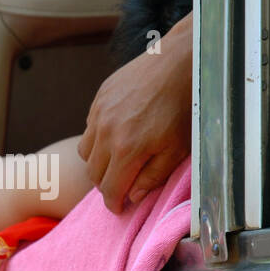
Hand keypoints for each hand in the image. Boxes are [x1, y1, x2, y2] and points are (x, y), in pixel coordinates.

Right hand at [78, 11, 192, 212]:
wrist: (180, 63)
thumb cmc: (184, 107)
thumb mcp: (176, 149)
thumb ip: (153, 176)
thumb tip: (134, 195)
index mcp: (128, 149)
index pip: (109, 190)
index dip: (114, 204)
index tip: (120, 207)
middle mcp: (106, 132)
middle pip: (93, 174)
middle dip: (106, 185)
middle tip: (121, 185)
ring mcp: (99, 113)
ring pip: (85, 152)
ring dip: (98, 163)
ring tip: (116, 161)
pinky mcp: (99, 98)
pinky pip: (89, 128)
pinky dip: (98, 138)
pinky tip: (117, 135)